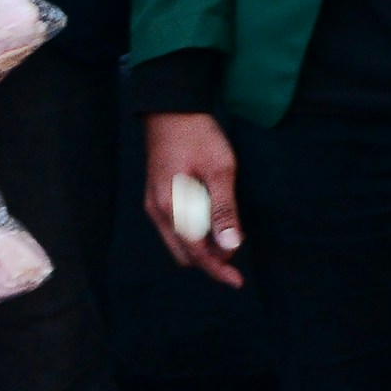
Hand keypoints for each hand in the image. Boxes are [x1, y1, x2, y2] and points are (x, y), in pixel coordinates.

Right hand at [143, 112, 244, 288]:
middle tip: (236, 253)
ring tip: (228, 237)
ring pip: (178, 243)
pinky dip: (193, 234)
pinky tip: (212, 223)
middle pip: (184, 254)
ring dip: (201, 247)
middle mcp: (157, 212)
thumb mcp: (220, 169)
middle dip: (209, 260)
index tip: (237, 281)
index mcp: (171, 207)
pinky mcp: (157, 197)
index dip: (218, 268)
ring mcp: (154, 205)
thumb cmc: (199, 136)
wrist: (172, 109)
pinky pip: (174, 228)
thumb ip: (224, 209)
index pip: (196, 252)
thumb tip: (231, 245)